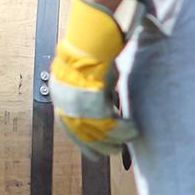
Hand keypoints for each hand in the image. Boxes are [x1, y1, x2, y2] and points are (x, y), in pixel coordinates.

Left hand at [49, 0, 138, 157]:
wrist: (91, 38)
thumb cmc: (91, 50)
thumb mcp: (85, 74)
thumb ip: (89, 91)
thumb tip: (104, 102)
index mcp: (60, 95)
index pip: (68, 127)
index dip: (82, 143)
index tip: (92, 155)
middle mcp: (65, 102)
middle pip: (82, 133)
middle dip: (100, 145)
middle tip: (115, 152)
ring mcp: (77, 103)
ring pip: (98, 131)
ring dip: (115, 139)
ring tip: (129, 140)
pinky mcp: (92, 101)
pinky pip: (110, 123)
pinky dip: (123, 129)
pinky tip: (133, 130)